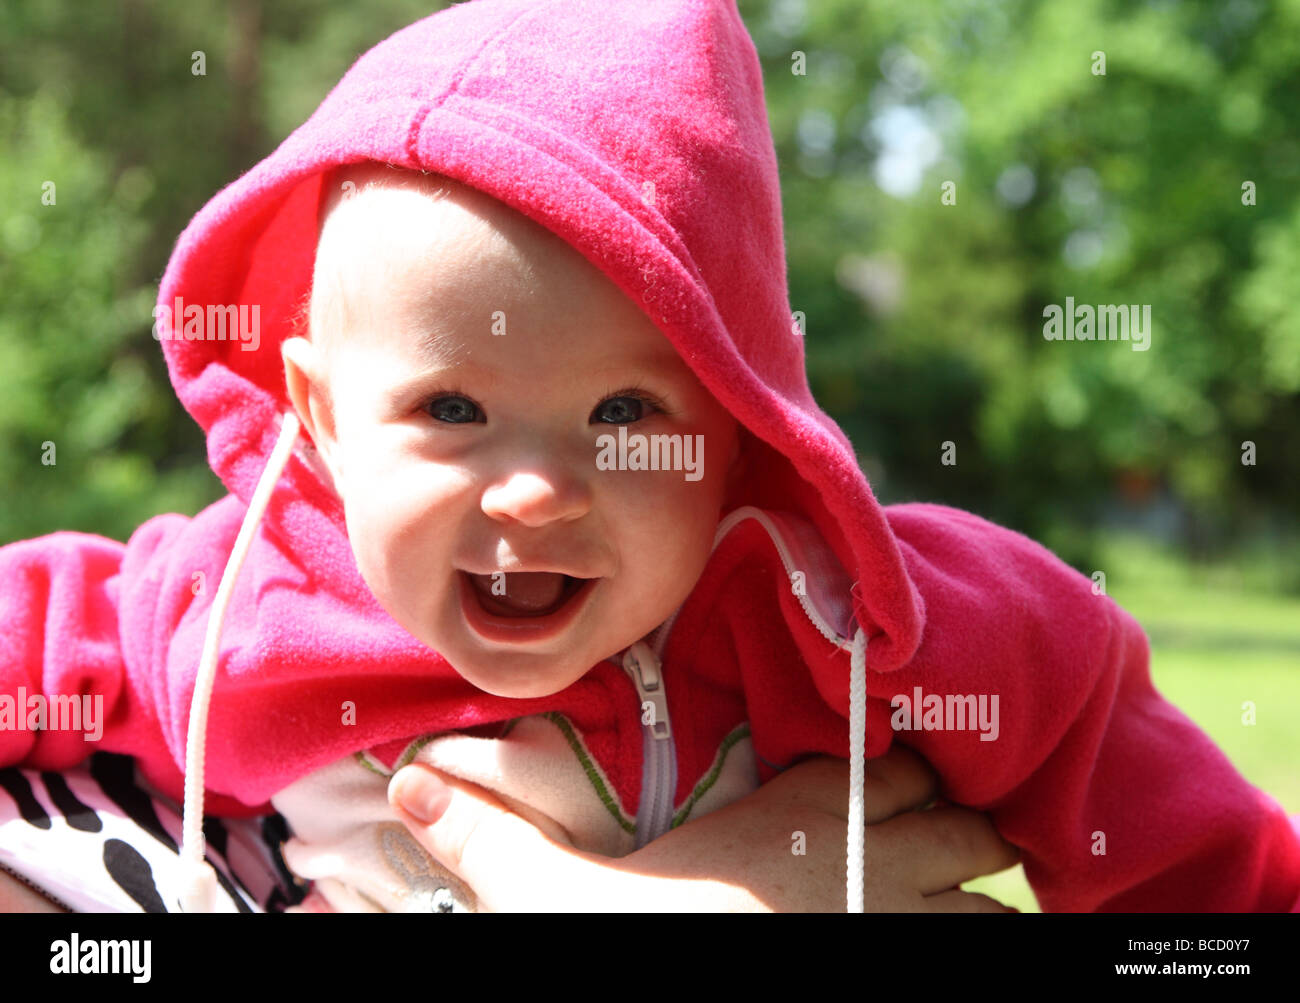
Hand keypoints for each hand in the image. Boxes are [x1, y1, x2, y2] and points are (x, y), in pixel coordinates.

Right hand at [387, 742, 1020, 911]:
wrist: (691, 997)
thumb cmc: (643, 945)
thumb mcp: (556, 898)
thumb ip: (493, 838)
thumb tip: (411, 783)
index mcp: (790, 818)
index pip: (885, 764)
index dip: (894, 775)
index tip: (886, 788)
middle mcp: (869, 857)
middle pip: (957, 817)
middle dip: (951, 828)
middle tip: (923, 848)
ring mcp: (910, 920)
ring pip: (990, 881)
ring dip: (977, 888)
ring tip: (948, 905)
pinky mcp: (922, 970)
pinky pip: (999, 939)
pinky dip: (989, 933)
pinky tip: (953, 943)